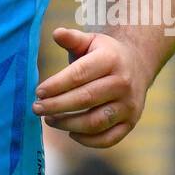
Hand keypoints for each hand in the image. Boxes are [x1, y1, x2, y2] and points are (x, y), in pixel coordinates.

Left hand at [32, 27, 148, 148]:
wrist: (137, 64)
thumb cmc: (103, 53)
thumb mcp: (90, 40)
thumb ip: (72, 38)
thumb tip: (56, 33)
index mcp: (110, 60)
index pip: (79, 75)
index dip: (57, 85)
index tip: (38, 92)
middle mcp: (123, 83)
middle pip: (85, 99)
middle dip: (57, 106)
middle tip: (36, 108)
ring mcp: (129, 105)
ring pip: (95, 122)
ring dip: (68, 124)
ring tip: (49, 120)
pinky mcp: (131, 122)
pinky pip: (109, 138)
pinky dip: (88, 140)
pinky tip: (71, 133)